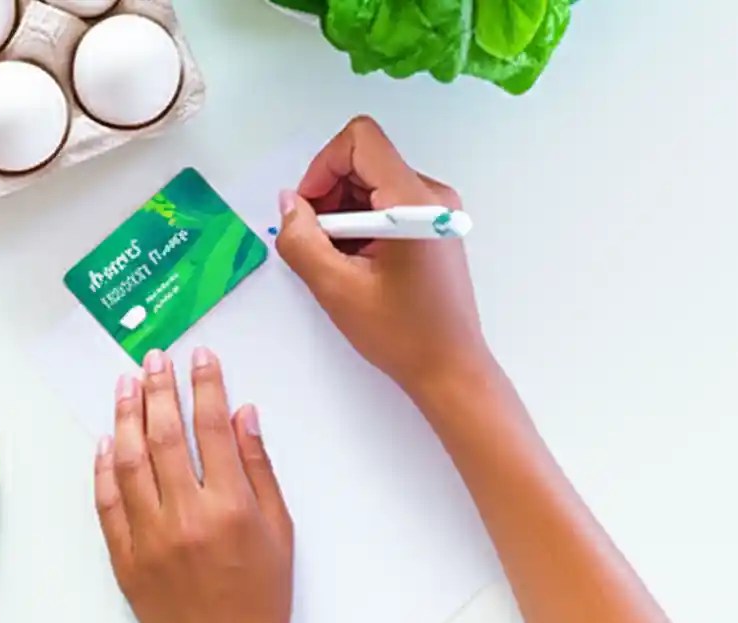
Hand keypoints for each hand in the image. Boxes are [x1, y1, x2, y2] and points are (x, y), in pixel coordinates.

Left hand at [95, 347, 305, 622]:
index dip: (205, 385)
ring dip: (126, 417)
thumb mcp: (279, 531)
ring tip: (126, 385)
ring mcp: (149, 538)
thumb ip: (259, 469)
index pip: (212, 428)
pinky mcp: (124, 558)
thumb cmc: (261, 600)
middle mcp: (185, 517)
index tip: (200, 357)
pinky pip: (106, 502)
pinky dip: (103, 467)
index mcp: (230, 508)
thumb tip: (242, 413)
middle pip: (165, 435)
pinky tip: (107, 441)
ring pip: (129, 461)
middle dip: (160, 388)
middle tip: (156, 359)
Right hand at [276, 115, 493, 396]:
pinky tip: (355, 263)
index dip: (323, 167)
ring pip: (372, 183)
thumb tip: (288, 203)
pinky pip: (386, 204)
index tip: (308, 209)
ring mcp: (436, 210)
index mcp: (414, 202)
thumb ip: (302, 240)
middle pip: (364, 160)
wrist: (449, 368)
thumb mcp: (337, 288)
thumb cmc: (403, 334)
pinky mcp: (432, 226)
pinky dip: (360, 224)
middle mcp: (432, 195)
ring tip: (336, 259)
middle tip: (315, 241)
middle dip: (329, 194)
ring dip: (342, 213)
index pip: (360, 140)